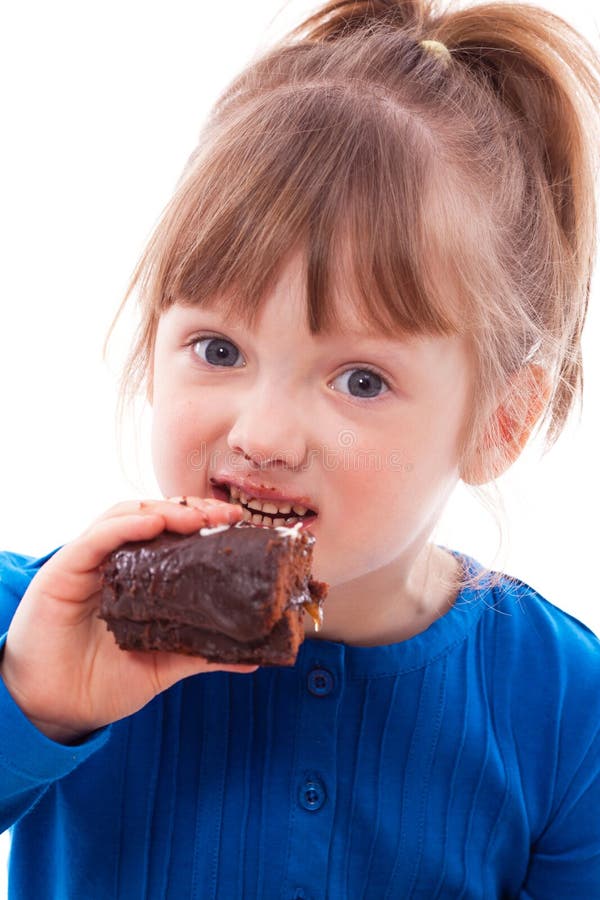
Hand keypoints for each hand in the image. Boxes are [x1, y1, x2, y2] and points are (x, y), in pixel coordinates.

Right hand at [0, 497, 254, 743]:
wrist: (55, 710)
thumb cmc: (100, 682)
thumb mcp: (162, 666)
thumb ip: (201, 654)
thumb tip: (253, 655)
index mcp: (137, 578)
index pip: (172, 533)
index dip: (204, 522)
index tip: (236, 524)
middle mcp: (114, 563)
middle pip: (153, 516)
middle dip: (191, 509)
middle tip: (225, 515)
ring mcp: (89, 562)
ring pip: (126, 516)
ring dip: (164, 510)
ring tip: (196, 517)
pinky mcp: (64, 569)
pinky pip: (97, 537)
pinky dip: (126, 526)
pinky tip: (154, 524)